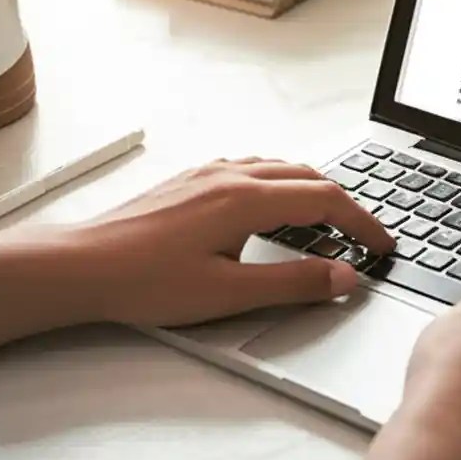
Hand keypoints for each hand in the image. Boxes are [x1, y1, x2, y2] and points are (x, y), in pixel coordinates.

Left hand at [0, 157, 392, 353]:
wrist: (79, 266)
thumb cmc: (142, 280)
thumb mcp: (228, 293)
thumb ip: (293, 283)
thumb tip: (343, 277)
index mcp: (247, 198)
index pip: (327, 200)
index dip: (363, 223)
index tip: (381, 245)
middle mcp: (231, 176)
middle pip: (309, 176)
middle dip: (345, 204)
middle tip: (362, 236)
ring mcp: (208, 174)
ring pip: (280, 167)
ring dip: (312, 189)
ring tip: (326, 221)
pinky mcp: (189, 181)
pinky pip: (250, 167)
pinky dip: (279, 183)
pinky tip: (269, 206)